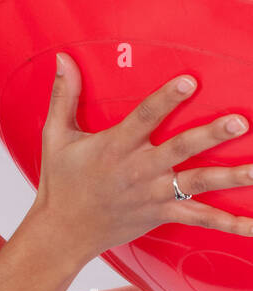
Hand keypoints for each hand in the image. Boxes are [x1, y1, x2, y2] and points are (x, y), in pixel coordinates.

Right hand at [30, 53, 252, 259]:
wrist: (63, 232)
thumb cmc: (60, 182)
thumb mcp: (55, 136)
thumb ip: (64, 95)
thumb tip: (62, 58)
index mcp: (114, 147)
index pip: (144, 118)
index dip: (166, 99)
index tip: (189, 82)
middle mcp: (138, 171)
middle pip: (180, 149)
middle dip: (210, 135)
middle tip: (239, 121)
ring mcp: (153, 195)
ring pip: (198, 183)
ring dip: (231, 176)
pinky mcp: (162, 215)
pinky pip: (201, 219)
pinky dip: (230, 224)